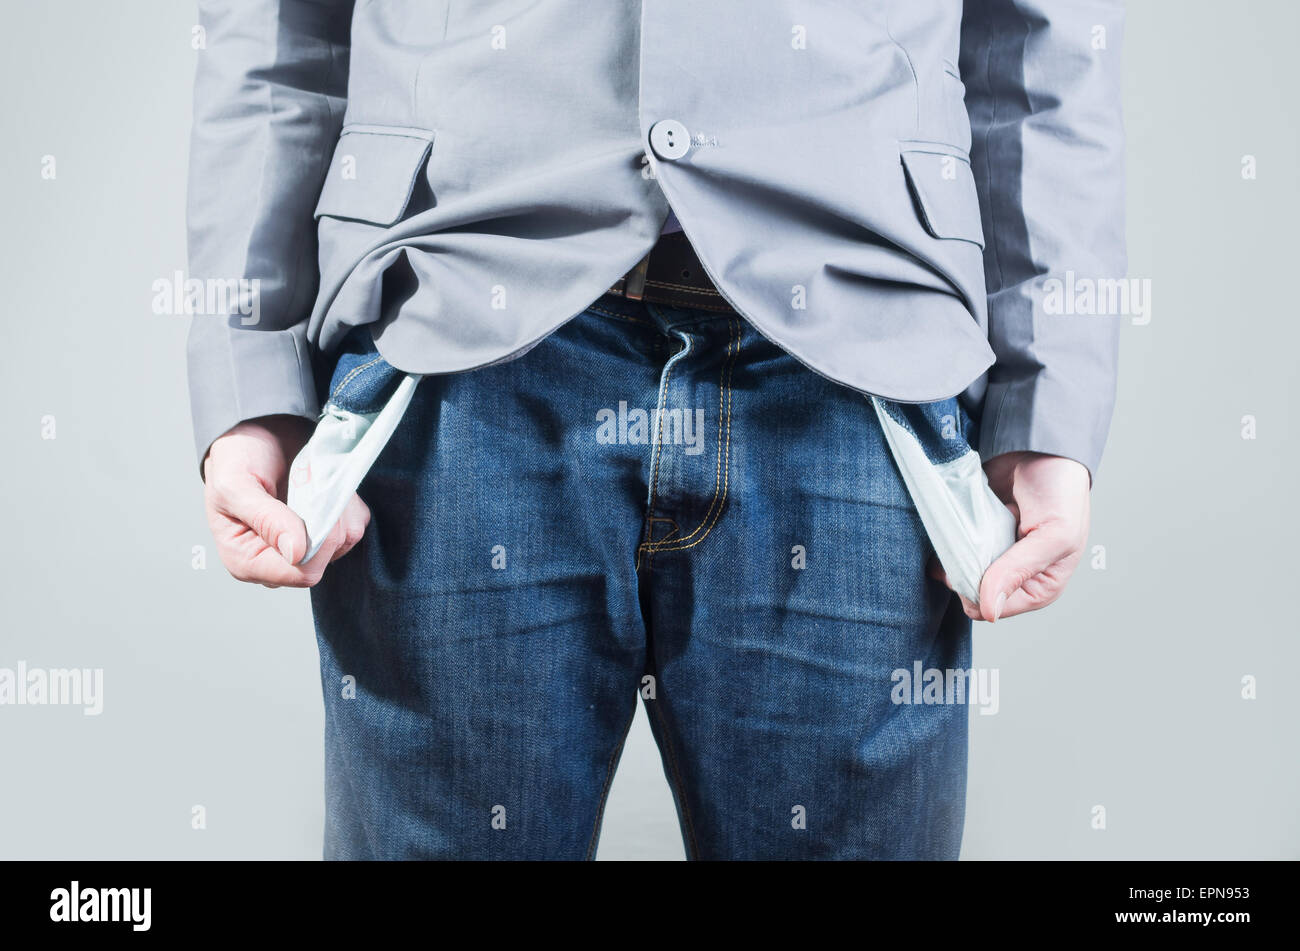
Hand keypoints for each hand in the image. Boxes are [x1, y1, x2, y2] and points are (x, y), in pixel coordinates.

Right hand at [202, 415, 370, 587]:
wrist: (258, 433)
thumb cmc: (237, 458)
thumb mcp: (236, 484)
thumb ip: (265, 518)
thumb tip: (296, 554)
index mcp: (247, 561)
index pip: (300, 574)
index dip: (316, 543)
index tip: (309, 502)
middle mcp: (279, 561)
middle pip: (327, 558)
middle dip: (325, 518)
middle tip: (306, 482)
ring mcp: (307, 548)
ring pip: (346, 540)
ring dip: (336, 505)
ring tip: (311, 479)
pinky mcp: (329, 531)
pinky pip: (356, 523)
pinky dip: (346, 501)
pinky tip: (323, 483)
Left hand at [952, 451, 1089, 622]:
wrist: (1038, 446)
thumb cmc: (1060, 490)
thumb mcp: (1053, 534)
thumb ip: (1019, 571)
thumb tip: (989, 611)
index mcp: (1042, 584)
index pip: (997, 608)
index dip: (977, 594)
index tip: (967, 569)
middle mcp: (1016, 574)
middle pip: (973, 593)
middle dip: (961, 575)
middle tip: (958, 548)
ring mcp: (993, 553)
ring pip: (959, 572)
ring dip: (950, 558)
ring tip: (954, 536)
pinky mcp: (976, 533)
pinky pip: (952, 547)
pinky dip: (946, 542)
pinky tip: (946, 530)